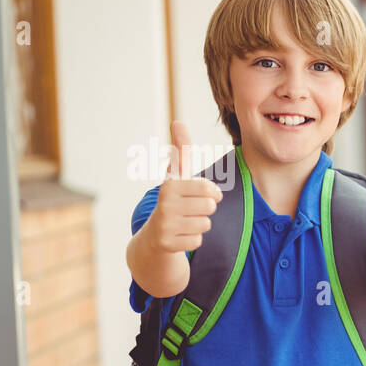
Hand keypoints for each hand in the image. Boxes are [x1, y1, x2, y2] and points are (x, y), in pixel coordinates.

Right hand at [147, 120, 222, 253]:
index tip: (203, 194)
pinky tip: (180, 236)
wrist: (154, 235)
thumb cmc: (173, 200)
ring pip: (206, 224)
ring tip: (185, 222)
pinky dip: (193, 239)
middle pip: (210, 207)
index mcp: (170, 184)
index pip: (209, 189)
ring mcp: (164, 224)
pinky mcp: (167, 244)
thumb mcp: (177, 176)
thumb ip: (181, 151)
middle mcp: (164, 203)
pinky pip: (198, 240)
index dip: (212, 193)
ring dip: (200, 225)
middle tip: (190, 210)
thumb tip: (178, 121)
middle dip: (205, 209)